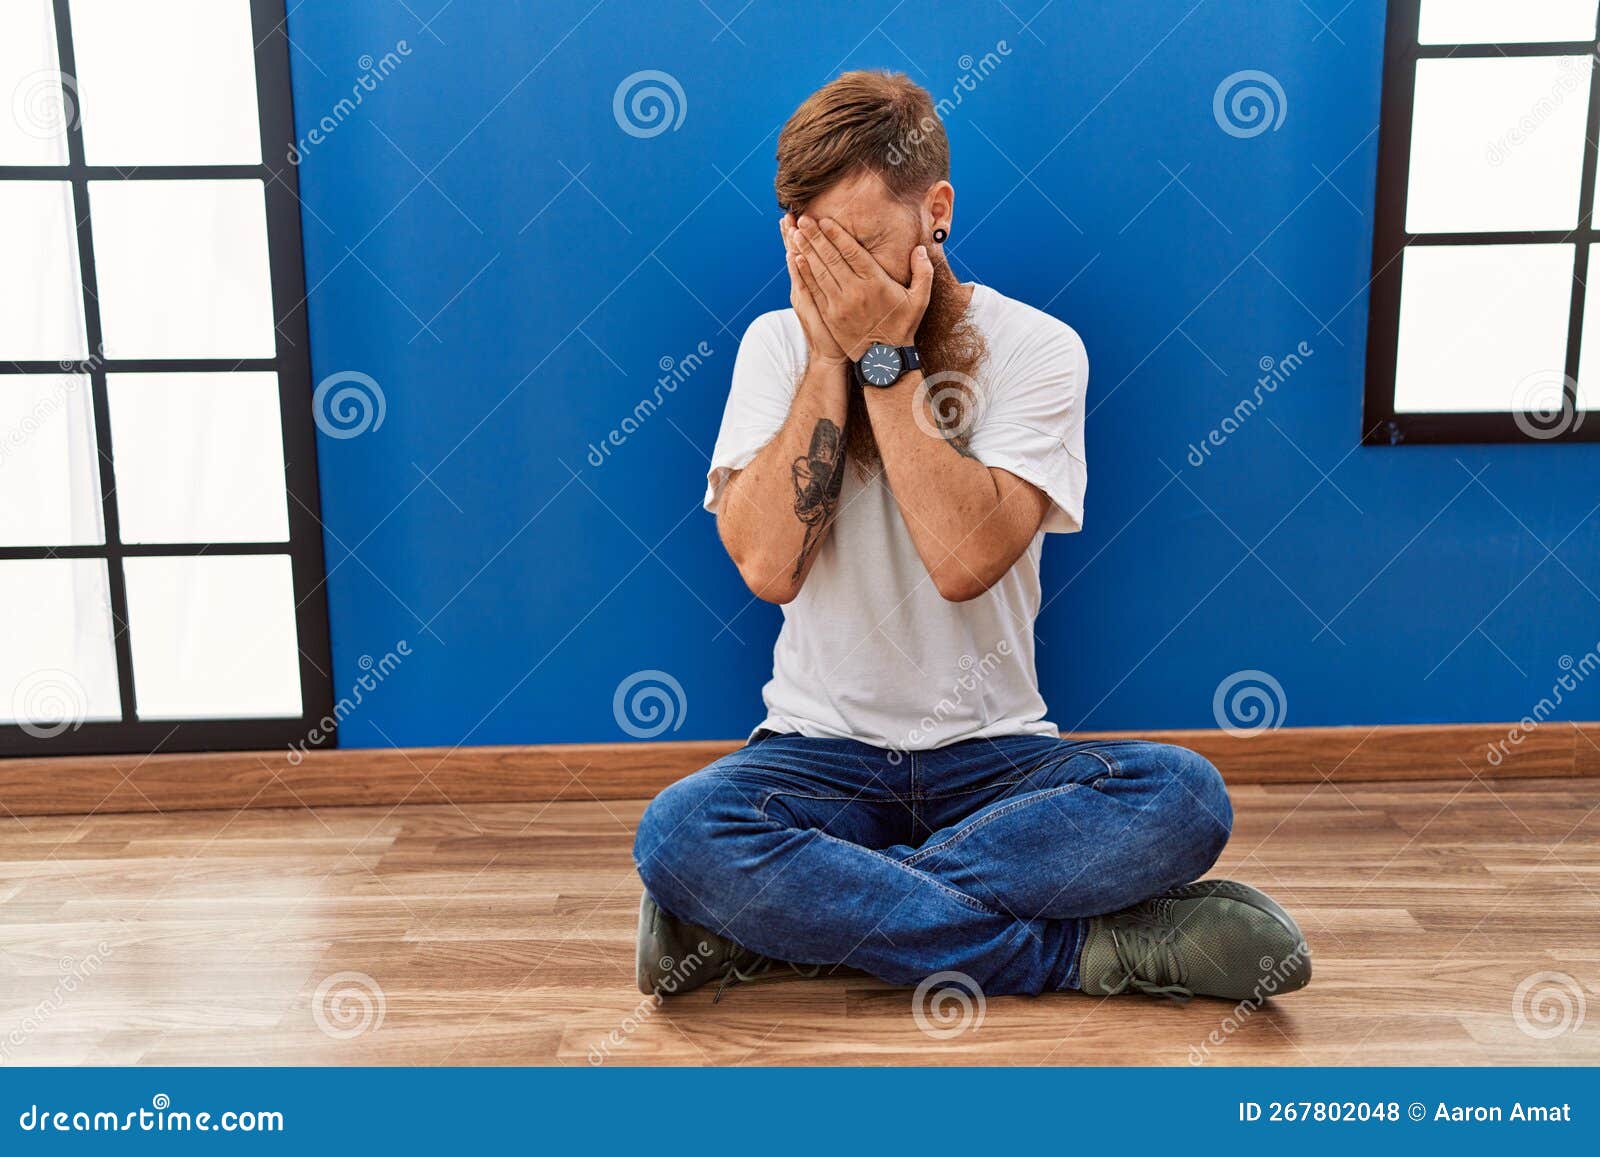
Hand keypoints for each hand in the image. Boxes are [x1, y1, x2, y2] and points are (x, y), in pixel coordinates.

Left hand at [790, 215, 931, 360]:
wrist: (884, 361)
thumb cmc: (903, 327)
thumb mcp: (920, 299)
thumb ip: (923, 272)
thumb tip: (920, 249)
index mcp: (876, 283)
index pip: (852, 253)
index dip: (836, 235)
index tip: (824, 220)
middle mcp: (855, 291)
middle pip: (831, 258)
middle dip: (815, 237)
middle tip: (803, 219)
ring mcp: (839, 304)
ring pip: (819, 271)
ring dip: (806, 250)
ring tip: (796, 233)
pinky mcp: (829, 315)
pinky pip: (813, 289)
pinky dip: (804, 272)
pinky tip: (795, 258)